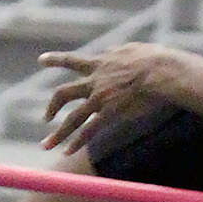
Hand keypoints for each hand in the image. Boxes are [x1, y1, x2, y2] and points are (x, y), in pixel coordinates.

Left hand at [39, 43, 179, 151]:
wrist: (161, 71)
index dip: (56, 60)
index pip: (73, 60)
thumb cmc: (156, 59)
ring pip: (72, 118)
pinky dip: (76, 143)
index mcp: (101, 63)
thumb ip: (118, 52)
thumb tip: (112, 53)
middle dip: (53, 106)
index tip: (41, 60)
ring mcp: (100, 98)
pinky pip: (89, 131)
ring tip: (46, 145)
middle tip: (45, 118)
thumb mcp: (132, 49)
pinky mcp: (110, 112)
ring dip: (58, 133)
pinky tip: (67, 153)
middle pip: (64, 93)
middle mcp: (95, 81)